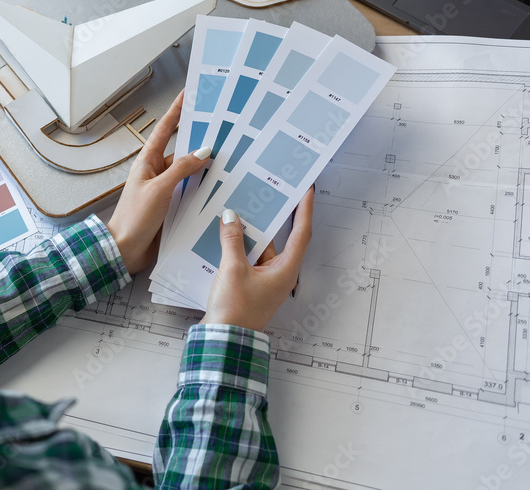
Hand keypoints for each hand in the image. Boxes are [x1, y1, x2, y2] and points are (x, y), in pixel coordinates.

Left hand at [107, 91, 209, 274]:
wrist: (124, 250)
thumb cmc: (134, 218)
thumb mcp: (160, 189)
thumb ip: (181, 169)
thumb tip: (204, 150)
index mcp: (148, 162)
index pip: (165, 130)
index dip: (177, 111)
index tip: (188, 94)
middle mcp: (156, 172)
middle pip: (182, 150)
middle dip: (200, 139)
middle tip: (221, 127)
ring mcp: (164, 189)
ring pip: (189, 173)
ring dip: (205, 168)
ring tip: (229, 157)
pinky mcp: (171, 206)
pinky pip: (190, 191)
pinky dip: (204, 188)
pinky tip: (220, 187)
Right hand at [199, 187, 313, 331]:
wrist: (222, 339)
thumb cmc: (235, 311)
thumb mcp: (233, 269)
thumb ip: (232, 240)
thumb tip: (231, 217)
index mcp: (285, 270)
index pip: (301, 233)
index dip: (305, 210)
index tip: (307, 190)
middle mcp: (279, 274)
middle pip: (279, 239)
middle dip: (273, 217)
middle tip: (270, 193)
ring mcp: (263, 280)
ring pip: (259, 248)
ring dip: (249, 233)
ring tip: (239, 210)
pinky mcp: (248, 285)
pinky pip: (246, 259)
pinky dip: (237, 247)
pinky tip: (224, 235)